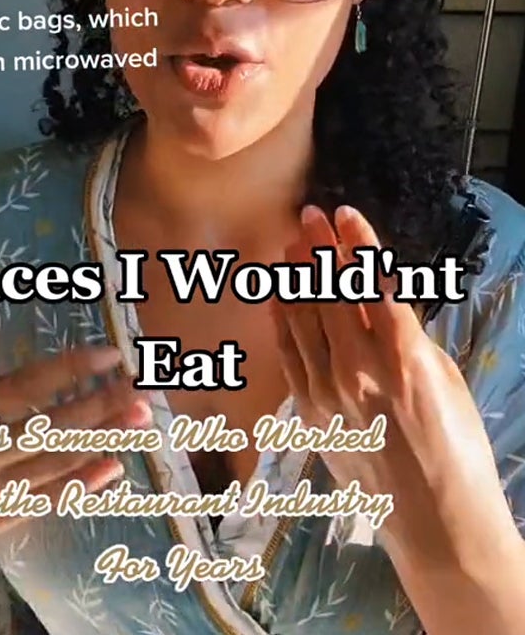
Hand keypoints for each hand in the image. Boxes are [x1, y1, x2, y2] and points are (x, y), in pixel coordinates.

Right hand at [0, 302, 148, 566]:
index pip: (22, 388)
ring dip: (102, 441)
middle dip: (100, 405)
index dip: (67, 370)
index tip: (107, 354)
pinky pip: (46, 502)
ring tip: (140, 421)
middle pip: (49, 426)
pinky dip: (81, 485)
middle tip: (142, 388)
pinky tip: (113, 468)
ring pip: (55, 462)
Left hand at [275, 204, 512, 558]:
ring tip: (290, 244)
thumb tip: (378, 302)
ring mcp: (327, 394)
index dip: (355, 246)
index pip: (371, 287)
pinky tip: (276, 297)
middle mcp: (358, 372)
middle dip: (317, 251)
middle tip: (307, 215)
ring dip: (294, 279)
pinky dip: (282, 323)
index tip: (343, 214)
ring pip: (303, 321)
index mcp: (403, 360)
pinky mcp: (309, 414)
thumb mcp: (445, 380)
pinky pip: (290, 357)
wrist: (433, 517)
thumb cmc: (456, 448)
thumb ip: (407, 338)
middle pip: (330, 297)